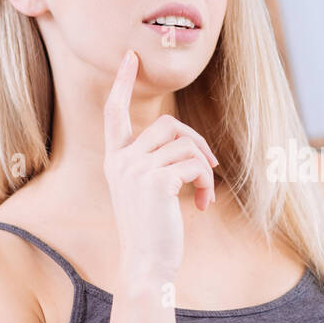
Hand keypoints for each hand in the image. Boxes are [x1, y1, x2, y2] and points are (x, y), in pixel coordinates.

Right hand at [103, 49, 218, 285]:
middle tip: (209, 167)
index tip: (129, 57)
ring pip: (186, 146)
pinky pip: (195, 164)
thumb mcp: (147, 192)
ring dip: (204, 170)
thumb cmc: (153, 231)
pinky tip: (201, 205)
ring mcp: (136, 170)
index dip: (122, 83)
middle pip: (169, 125)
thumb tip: (189, 144)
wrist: (148, 265)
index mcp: (116, 161)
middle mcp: (121, 161)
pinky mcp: (155, 182)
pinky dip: (206, 183)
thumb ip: (155, 163)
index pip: (114, 113)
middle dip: (197, 143)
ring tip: (202, 195)